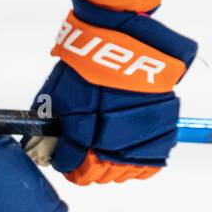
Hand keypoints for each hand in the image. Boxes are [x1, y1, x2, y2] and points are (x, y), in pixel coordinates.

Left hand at [25, 0, 195, 184]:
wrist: (122, 38)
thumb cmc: (88, 62)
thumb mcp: (58, 92)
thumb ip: (53, 124)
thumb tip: (47, 147)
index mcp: (83, 128)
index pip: (72, 165)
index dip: (67, 166)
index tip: (67, 161)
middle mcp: (112, 135)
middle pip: (99, 174)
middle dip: (88, 170)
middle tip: (86, 160)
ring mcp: (139, 133)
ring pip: (125, 170)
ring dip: (114, 169)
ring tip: (108, 157)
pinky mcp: (164, 126)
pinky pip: (153, 160)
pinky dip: (141, 164)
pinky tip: (131, 156)